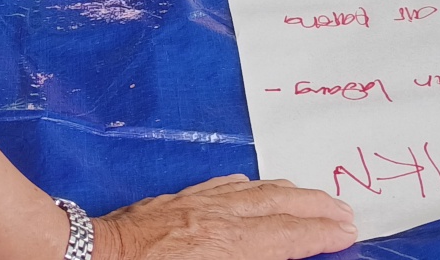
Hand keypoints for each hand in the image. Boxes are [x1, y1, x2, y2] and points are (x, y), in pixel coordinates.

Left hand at [94, 174, 355, 259]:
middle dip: (317, 208)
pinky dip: (250, 186)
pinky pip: (224, 186)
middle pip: (280, 207)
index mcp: (231, 246)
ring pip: (256, 191)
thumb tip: (274, 251)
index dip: (322, 234)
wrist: (90, 258)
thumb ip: (250, 258)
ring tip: (313, 198)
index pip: (289, 237)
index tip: (349, 231)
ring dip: (290, 194)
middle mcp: (220, 219)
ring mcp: (198, 205)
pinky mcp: (177, 199)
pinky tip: (256, 187)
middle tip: (345, 211)